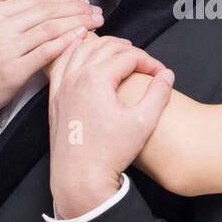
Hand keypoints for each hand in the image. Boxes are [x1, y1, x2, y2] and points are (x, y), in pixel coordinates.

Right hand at [0, 0, 104, 151]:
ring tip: (95, 22)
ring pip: (49, 29)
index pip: (36, 0)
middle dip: (76, 9)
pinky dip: (65, 43)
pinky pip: (45, 52)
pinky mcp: (13, 71)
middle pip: (46, 12)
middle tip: (96, 11)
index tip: (82, 2)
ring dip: (77, 23)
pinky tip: (80, 37)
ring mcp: (5, 49)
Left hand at [47, 35, 174, 218]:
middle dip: (128, 49)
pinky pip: (61, 64)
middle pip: (105, 47)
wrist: (80, 177)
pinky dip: (72, 51)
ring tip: (116, 46)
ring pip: (80, 50)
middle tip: (143, 60)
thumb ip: (158, 94)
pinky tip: (78, 48)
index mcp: (97, 79)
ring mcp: (62, 87)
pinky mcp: (55, 98)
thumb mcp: (143, 122)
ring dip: (101, 44)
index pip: (129, 56)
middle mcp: (76, 77)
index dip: (149, 62)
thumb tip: (166, 75)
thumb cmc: (109, 153)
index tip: (160, 74)